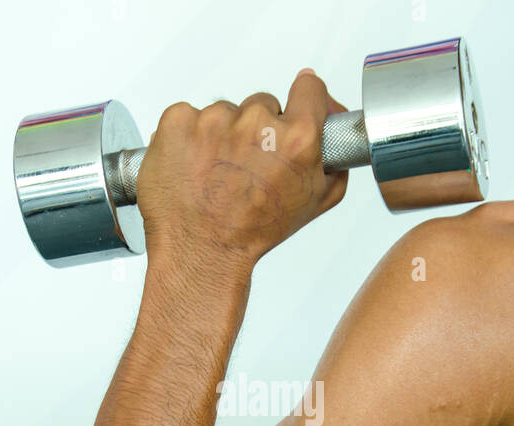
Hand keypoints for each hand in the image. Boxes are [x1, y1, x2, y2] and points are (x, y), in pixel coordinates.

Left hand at [135, 69, 348, 274]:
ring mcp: (213, 120)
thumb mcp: (316, 202)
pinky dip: (189, 136)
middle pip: (262, 104)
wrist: (202, 250)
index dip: (304, 98)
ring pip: (224, 112)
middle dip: (257, 130)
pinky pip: (189, 115)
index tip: (296, 106)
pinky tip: (194, 165)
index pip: (308, 88)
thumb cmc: (253, 231)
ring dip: (221, 135)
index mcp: (295, 140)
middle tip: (247, 165)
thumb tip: (334, 123)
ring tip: (217, 172)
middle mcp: (256, 124)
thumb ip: (335, 159)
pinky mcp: (178, 121)